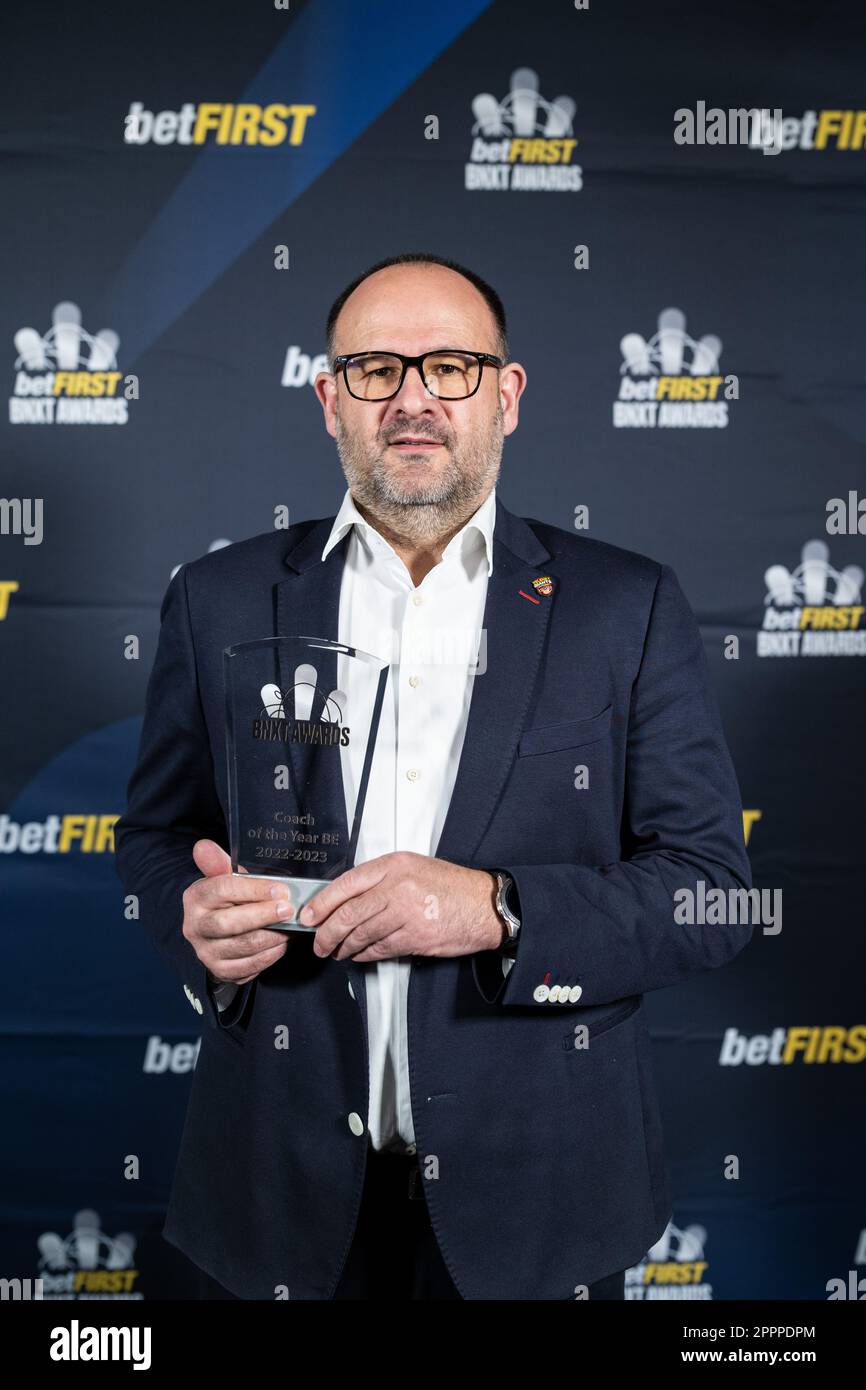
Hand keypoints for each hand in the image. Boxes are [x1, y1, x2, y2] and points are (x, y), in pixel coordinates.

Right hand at [182, 839, 294, 984]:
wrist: (214, 935)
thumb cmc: (225, 901)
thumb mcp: (222, 878)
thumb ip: (218, 863)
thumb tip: (203, 846)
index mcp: (195, 898)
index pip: (223, 890)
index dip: (254, 889)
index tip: (281, 889)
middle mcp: (195, 927)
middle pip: (229, 923)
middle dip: (264, 916)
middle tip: (289, 910)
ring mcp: (206, 952)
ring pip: (242, 947)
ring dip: (272, 936)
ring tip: (291, 926)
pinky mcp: (220, 971)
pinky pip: (249, 967)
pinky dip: (270, 955)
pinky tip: (283, 943)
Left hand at [303, 851, 502, 961]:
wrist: (484, 905)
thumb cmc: (452, 887)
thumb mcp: (414, 868)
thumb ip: (382, 879)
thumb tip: (346, 899)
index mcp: (394, 864)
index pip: (346, 883)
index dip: (322, 903)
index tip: (309, 915)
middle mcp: (398, 885)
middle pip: (348, 913)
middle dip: (327, 932)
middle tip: (319, 942)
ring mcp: (406, 912)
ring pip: (361, 934)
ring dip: (344, 947)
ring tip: (337, 951)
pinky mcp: (415, 937)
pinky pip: (380, 949)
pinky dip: (365, 954)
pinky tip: (360, 955)